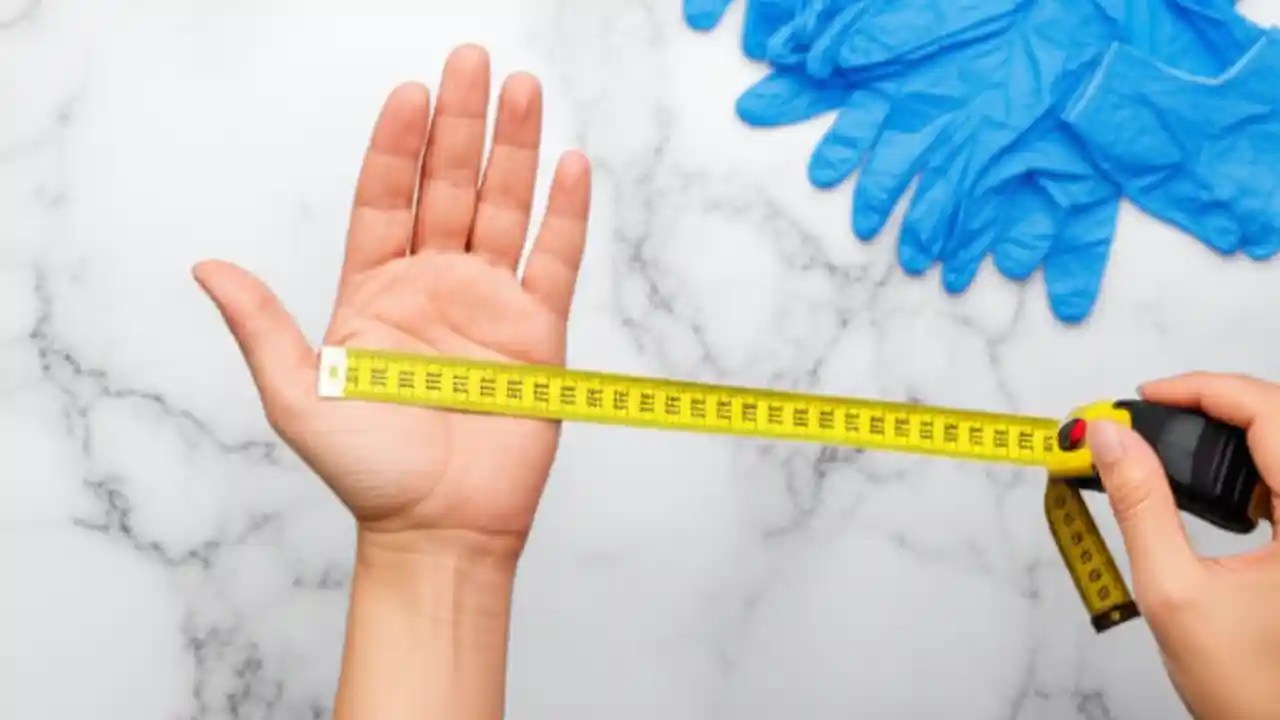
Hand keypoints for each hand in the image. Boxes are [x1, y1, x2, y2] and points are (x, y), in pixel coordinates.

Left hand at [194, 44, 591, 560]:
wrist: (438, 527)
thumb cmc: (368, 471)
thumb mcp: (298, 395)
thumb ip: (262, 324)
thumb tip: (208, 267)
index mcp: (374, 292)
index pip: (386, 198)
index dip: (396, 146)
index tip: (409, 93)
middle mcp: (433, 286)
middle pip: (450, 188)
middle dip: (461, 123)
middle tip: (471, 62)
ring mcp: (489, 305)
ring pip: (505, 210)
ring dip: (516, 150)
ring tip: (524, 90)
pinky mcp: (537, 333)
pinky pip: (554, 261)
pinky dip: (565, 215)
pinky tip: (569, 167)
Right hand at [1086, 373, 1279, 719]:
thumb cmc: (1245, 686)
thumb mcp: (1172, 590)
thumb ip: (1139, 505)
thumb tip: (1109, 438)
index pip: (1269, 413)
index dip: (1204, 389)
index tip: (1147, 396)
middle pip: (1276, 417)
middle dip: (1208, 401)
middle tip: (1143, 415)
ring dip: (1222, 428)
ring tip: (1160, 438)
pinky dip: (1237, 460)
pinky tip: (1197, 475)